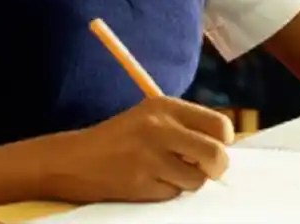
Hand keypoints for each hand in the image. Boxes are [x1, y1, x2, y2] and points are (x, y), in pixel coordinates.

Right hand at [47, 97, 233, 202]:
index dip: (223, 141)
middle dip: (216, 167)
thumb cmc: (121, 138)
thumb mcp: (152, 117)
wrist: (74, 160)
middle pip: (216, 154)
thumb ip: (186, 124)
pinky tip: (149, 180)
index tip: (215, 145)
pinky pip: (173, 193)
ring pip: (197, 179)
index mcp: (165, 106)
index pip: (219, 125)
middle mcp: (160, 128)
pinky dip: (166, 191)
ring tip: (168, 172)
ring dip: (188, 181)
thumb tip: (225, 144)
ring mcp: (150, 156)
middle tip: (207, 169)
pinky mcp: (141, 182)